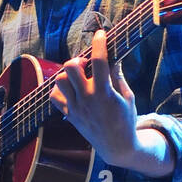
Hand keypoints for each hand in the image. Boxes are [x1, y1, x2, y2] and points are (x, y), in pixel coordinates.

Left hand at [49, 28, 138, 164]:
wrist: (117, 147)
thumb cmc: (126, 120)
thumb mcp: (127, 96)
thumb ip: (118, 76)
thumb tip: (112, 57)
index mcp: (104, 93)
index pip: (98, 61)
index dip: (99, 43)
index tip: (100, 34)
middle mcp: (87, 99)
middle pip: (70, 67)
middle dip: (78, 60)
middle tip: (87, 65)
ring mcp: (75, 108)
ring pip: (59, 81)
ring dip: (68, 75)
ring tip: (79, 78)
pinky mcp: (69, 115)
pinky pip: (54, 97)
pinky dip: (59, 90)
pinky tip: (71, 90)